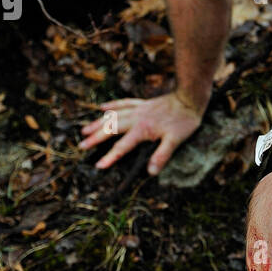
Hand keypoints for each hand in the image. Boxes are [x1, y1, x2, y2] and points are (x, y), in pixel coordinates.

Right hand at [79, 91, 204, 174]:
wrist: (190, 98)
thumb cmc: (184, 121)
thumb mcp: (176, 141)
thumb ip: (162, 155)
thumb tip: (150, 172)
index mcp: (142, 129)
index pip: (123, 147)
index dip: (110, 157)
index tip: (98, 166)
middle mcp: (136, 118)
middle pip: (111, 129)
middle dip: (96, 138)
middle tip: (82, 146)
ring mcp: (138, 109)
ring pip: (113, 115)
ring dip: (98, 123)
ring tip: (84, 130)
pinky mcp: (142, 103)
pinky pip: (123, 103)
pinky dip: (112, 105)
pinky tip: (102, 108)